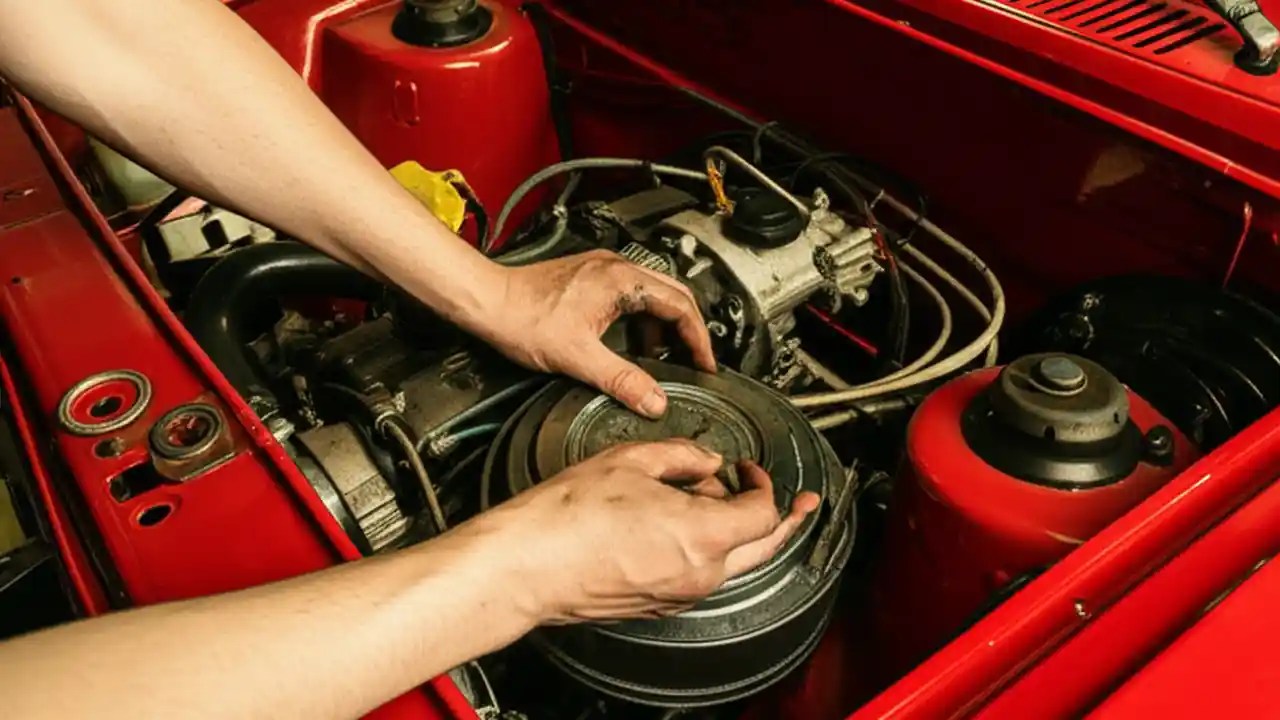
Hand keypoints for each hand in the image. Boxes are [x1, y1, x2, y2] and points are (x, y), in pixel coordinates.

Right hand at [475, 439, 820, 623]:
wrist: (526, 566)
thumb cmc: (567, 519)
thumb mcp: (631, 461)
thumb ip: (682, 456)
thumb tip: (705, 461)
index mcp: (702, 536)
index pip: (762, 512)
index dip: (764, 484)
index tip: (749, 468)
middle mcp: (699, 574)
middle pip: (764, 548)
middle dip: (786, 520)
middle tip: (802, 503)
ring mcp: (678, 594)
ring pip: (731, 562)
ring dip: (733, 529)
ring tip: (706, 495)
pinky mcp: (657, 604)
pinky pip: (699, 574)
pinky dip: (705, 546)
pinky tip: (678, 520)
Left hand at [486, 250, 716, 417]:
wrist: (487, 301)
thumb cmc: (522, 318)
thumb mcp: (578, 357)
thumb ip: (622, 380)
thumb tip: (655, 402)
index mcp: (622, 281)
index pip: (680, 305)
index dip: (698, 339)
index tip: (706, 363)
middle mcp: (617, 268)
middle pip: (673, 295)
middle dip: (688, 330)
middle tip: (695, 361)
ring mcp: (603, 271)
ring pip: (652, 295)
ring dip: (663, 327)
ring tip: (664, 359)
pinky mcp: (591, 278)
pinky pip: (632, 297)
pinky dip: (641, 322)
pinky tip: (633, 346)